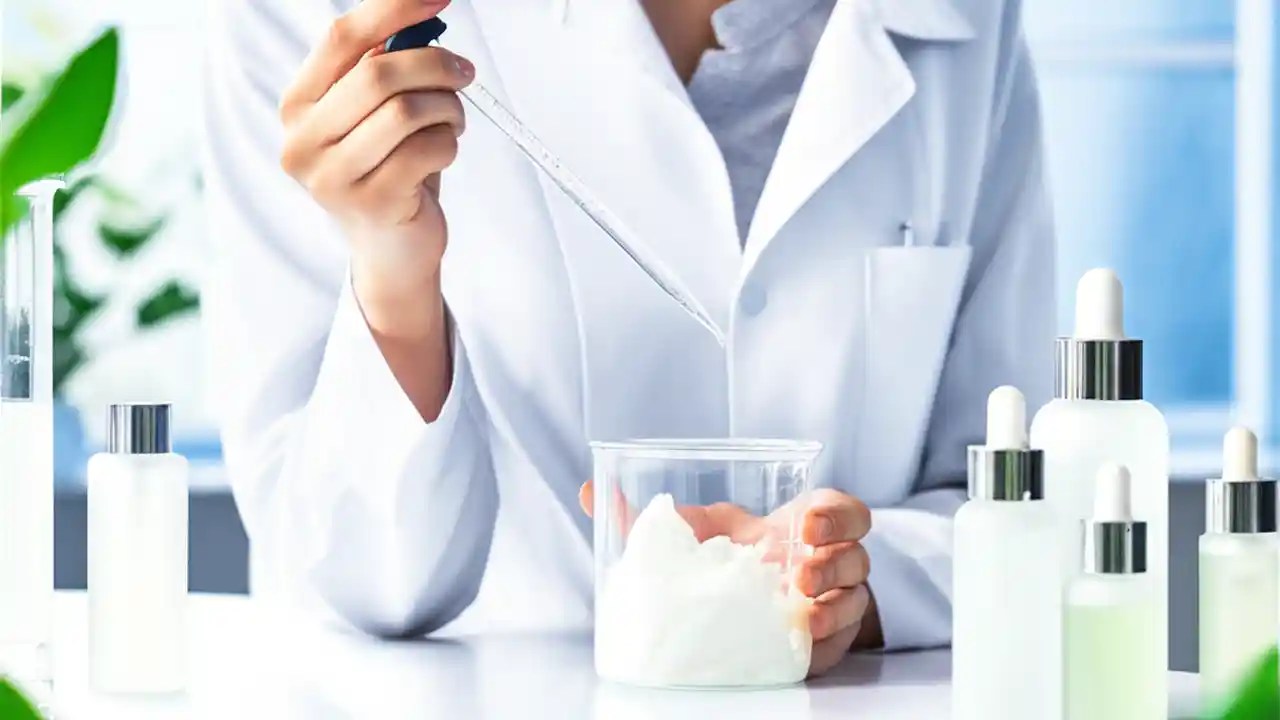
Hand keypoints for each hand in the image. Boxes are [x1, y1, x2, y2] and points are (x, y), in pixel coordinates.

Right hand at [279, 0, 472, 335]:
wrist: (393, 249)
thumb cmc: (388, 171)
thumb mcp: (374, 116)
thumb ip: (383, 70)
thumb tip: (424, 20)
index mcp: (298, 105)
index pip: (342, 38)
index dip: (394, 10)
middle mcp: (303, 140)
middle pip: (379, 74)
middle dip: (435, 65)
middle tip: (465, 73)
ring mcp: (333, 176)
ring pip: (406, 111)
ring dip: (447, 108)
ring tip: (454, 120)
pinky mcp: (371, 203)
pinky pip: (427, 150)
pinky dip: (449, 144)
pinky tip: (444, 153)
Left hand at [579, 483, 881, 676]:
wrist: (739, 605)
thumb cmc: (723, 558)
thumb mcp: (693, 533)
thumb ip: (647, 516)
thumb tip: (589, 490)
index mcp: (802, 526)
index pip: (844, 511)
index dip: (836, 515)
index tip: (805, 525)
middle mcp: (826, 561)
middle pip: (857, 554)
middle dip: (835, 561)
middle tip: (800, 573)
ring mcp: (832, 602)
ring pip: (855, 598)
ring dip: (833, 603)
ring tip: (803, 611)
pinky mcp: (824, 642)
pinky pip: (841, 640)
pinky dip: (826, 638)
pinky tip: (804, 635)